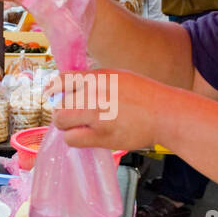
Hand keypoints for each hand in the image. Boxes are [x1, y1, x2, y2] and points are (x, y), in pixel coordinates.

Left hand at [48, 69, 164, 151]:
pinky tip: (85, 136)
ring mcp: (97, 116)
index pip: (61, 81)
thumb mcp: (118, 77)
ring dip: (67, 126)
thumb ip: (94, 81)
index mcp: (97, 77)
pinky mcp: (101, 136)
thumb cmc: (144, 95)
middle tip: (73, 116)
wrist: (164, 113)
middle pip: (59, 104)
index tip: (53, 96)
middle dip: (63, 111)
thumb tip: (70, 88)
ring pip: (61, 121)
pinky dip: (74, 139)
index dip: (54, 90)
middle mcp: (94, 94)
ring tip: (78, 127)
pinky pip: (72, 139)